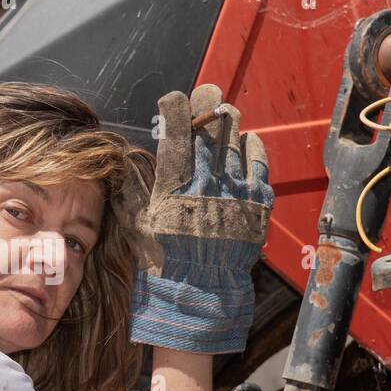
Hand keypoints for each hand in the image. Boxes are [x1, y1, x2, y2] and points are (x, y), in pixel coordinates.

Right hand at [122, 84, 272, 353]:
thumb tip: (130, 157)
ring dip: (231, 126)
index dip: (177, 110)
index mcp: (174, 186)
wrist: (199, 297)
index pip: (176, 134)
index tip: (176, 99)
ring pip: (236, 144)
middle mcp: (207, 184)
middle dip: (208, 108)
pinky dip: (255, 151)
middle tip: (209, 93)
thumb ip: (135, 186)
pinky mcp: (256, 207)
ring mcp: (236, 194)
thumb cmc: (162, 263)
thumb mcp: (138, 223)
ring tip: (227, 114)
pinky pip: (260, 168)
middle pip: (211, 132)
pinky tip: (250, 142)